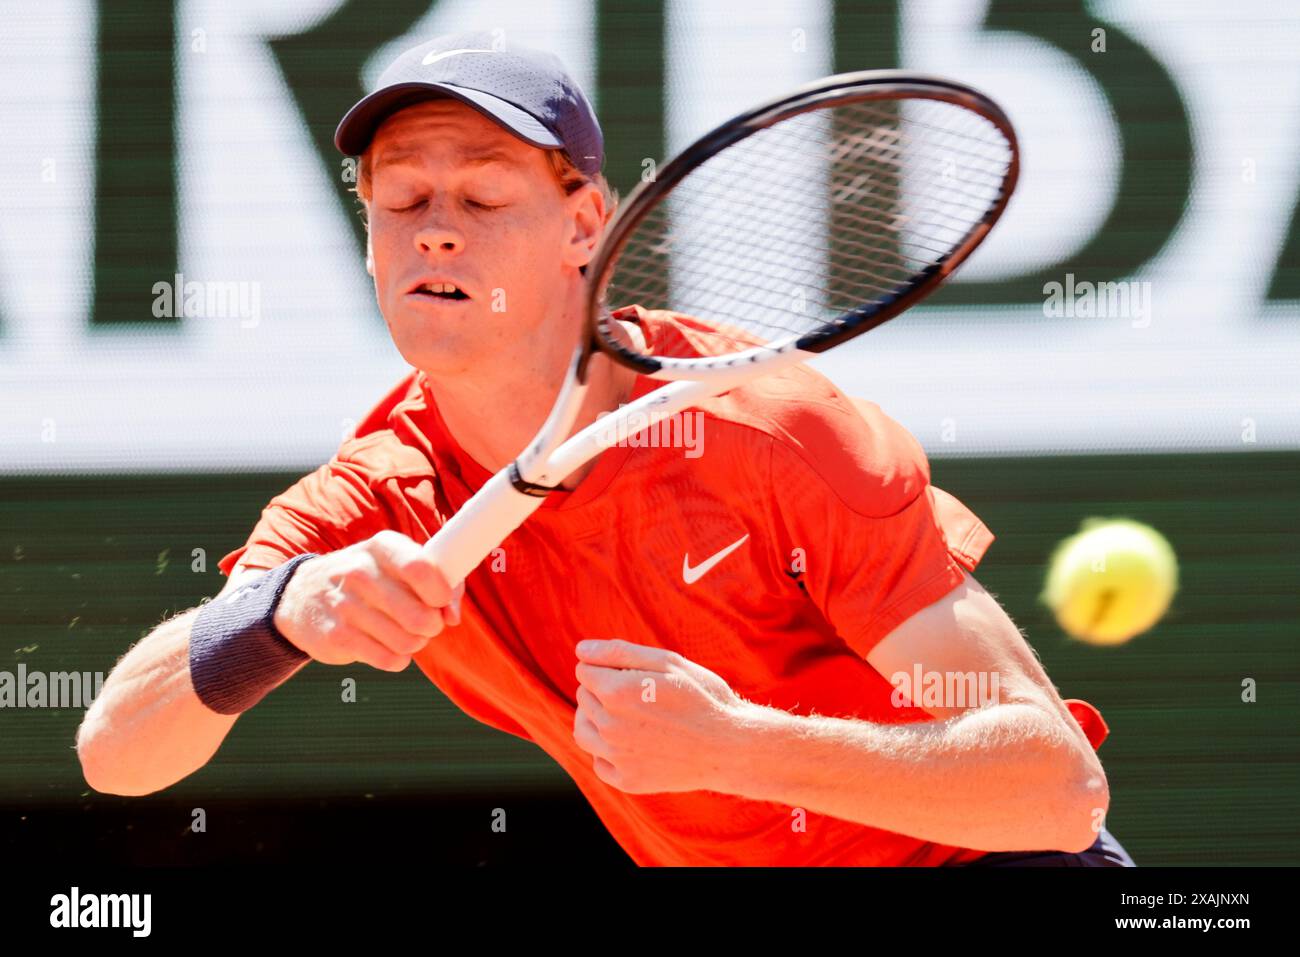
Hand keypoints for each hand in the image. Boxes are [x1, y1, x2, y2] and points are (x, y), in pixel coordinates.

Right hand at [272, 530, 463, 671]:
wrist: (302, 597)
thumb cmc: (370, 580)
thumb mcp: (397, 565)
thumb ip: (438, 581)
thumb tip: (452, 615)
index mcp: (382, 547)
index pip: (421, 569)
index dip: (442, 592)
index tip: (440, 601)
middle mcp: (360, 572)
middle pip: (420, 616)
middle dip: (432, 626)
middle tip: (424, 623)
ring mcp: (345, 605)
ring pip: (408, 642)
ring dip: (415, 643)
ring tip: (404, 633)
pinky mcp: (337, 636)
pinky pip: (389, 659)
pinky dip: (397, 658)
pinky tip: (386, 646)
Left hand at [572, 638, 747, 793]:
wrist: (730, 747)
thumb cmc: (702, 698)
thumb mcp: (667, 662)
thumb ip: (618, 652)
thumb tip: (580, 651)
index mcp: (616, 691)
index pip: (584, 670)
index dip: (608, 667)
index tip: (635, 674)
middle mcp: (610, 725)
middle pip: (583, 697)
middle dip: (603, 691)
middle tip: (641, 696)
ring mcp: (616, 757)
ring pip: (582, 731)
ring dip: (597, 719)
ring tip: (627, 716)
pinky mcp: (626, 781)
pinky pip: (599, 762)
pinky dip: (608, 752)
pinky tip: (634, 744)